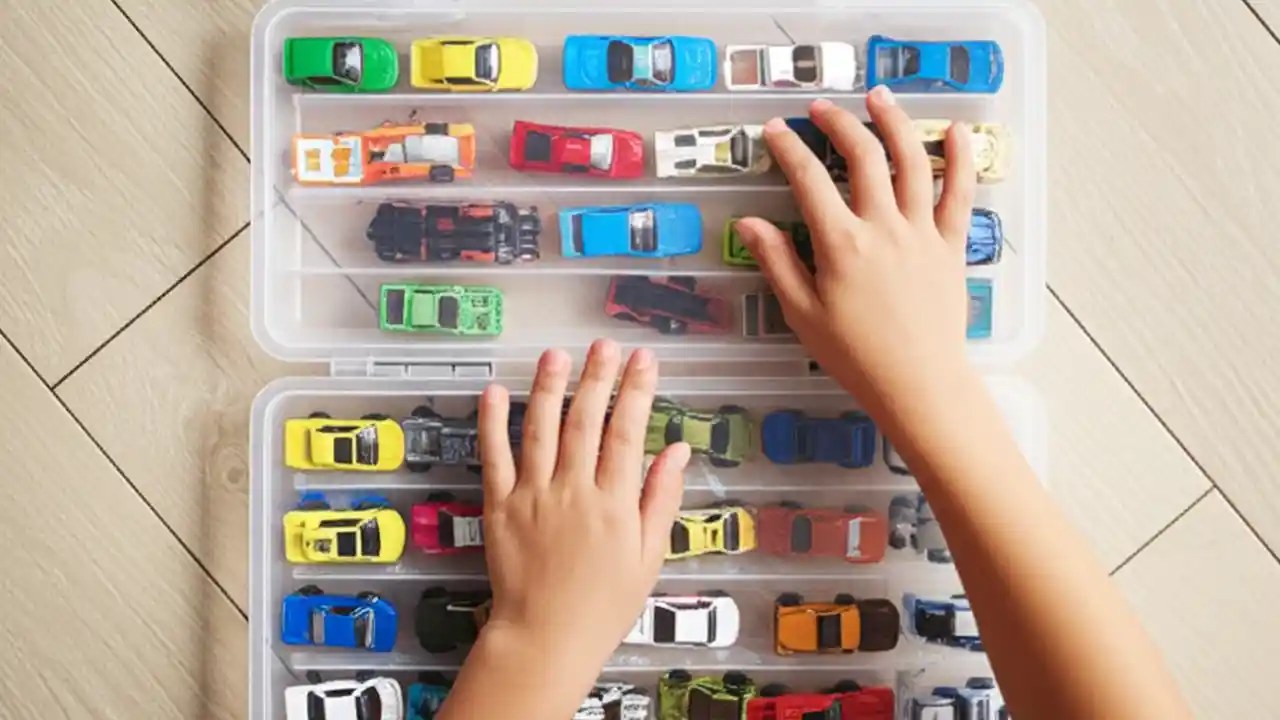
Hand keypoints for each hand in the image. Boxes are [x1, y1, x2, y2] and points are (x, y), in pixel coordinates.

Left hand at [476, 340, 689, 672]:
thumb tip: (678, 450)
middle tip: (605, 345)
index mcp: (614, 504)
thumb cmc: (602, 606)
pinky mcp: (499, 506)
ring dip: (549, 386)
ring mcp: (532, 496)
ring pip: (540, 428)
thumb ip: (661, 499)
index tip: (644, 360)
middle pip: (585, 421)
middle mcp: (573, 491)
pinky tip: (495, 391)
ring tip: (557, 354)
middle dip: (597, 376)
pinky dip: (492, 421)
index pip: (628, 433)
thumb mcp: (648, 557)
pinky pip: (494, 456)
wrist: (545, 639)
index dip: (637, 391)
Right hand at [735, 88, 979, 432]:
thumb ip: (777, 262)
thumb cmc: (856, 356)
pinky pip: (959, 192)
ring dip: (893, 122)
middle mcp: (883, 227)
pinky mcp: (951, 244)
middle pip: (861, 156)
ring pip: (910, 161)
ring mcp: (921, 232)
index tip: (776, 130)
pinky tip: (954, 130)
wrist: (919, 383)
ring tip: (877, 97)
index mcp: (841, 245)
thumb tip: (748, 223)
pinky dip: (959, 157)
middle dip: (837, 124)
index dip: (789, 148)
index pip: (809, 180)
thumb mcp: (802, 313)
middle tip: (820, 109)